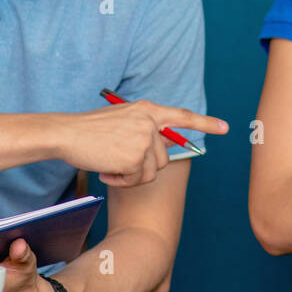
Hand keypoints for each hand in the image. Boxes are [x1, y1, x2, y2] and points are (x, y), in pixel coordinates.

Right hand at [56, 100, 228, 187]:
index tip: (225, 128)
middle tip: (119, 164)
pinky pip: (137, 180)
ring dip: (132, 176)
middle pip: (164, 157)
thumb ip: (142, 128)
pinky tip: (106, 173)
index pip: (182, 116)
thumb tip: (158, 150)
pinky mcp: (136, 156)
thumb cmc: (88, 130)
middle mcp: (150, 122)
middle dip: (144, 167)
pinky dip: (122, 182)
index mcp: (147, 110)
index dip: (205, 123)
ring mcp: (144, 138)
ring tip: (111, 167)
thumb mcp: (121, 120)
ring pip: (152, 171)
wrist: (66, 133)